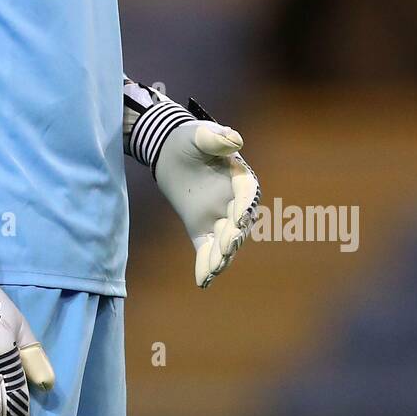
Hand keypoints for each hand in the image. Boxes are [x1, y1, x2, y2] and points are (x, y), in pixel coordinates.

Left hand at [123, 79, 260, 288]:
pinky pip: (206, 248)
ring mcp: (218, 217)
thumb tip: (234, 140)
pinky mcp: (201, 228)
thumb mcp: (198, 134)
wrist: (169, 151)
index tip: (240, 217)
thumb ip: (214, 138)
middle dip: (234, 236)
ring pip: (225, 240)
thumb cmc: (189, 140)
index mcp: (238, 178)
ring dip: (222, 256)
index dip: (246, 205)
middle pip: (239, 222)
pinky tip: (203, 281)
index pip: (247, 193)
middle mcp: (233, 201)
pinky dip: (205, 264)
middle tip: (225, 248)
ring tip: (216, 269)